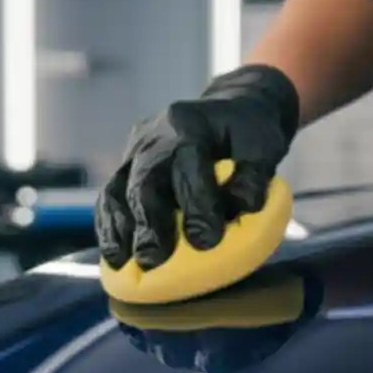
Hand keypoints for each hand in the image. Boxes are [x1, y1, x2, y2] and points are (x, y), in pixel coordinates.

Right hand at [95, 65, 299, 269]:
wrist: (227, 108)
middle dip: (148, 224)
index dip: (197, 207)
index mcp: (190, 125)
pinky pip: (109, 199)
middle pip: (143, 182)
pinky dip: (109, 228)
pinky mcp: (124, 167)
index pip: (188, 168)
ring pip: (116, 191)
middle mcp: (155, 137)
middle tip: (154, 261)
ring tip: (124, 264)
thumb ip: (254, 175)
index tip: (207, 242)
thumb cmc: (247, 134)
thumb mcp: (264, 144)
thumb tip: (242, 206)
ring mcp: (134, 151)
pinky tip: (115, 256)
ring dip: (119, 231)